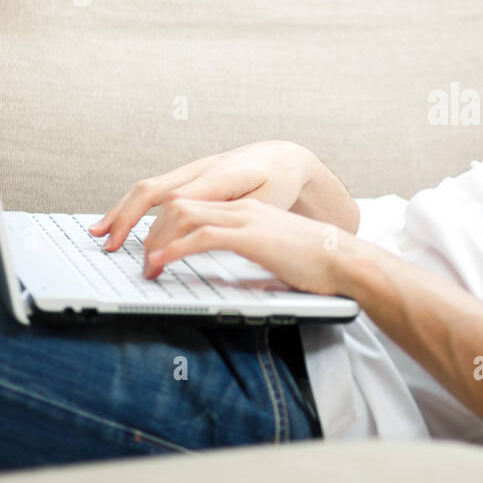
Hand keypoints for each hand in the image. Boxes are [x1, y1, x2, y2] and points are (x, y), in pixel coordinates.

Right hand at [90, 140, 315, 250]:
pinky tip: (117, 221)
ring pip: (147, 188)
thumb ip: (238, 212)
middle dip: (128, 220)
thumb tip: (208, 229)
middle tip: (112, 249)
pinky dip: (131, 205)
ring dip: (122, 212)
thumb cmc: (278, 181)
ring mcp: (190, 171)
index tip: (150, 258)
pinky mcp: (186, 176)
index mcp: (220, 176)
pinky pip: (152, 189)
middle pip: (153, 192)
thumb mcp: (269, 199)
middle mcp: (199, 170)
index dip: (160, 231)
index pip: (179, 204)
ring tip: (101, 234)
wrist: (281, 158)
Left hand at [141, 197, 356, 296]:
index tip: (148, 245)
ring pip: (184, 215)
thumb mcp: (272, 254)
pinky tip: (162, 263)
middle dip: (151, 230)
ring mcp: (246, 219)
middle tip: (136, 256)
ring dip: (157, 240)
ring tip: (146, 264)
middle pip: (180, 205)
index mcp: (247, 210)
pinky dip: (174, 250)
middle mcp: (243, 208)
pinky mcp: (250, 237)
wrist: (346, 261)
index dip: (163, 223)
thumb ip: (247, 255)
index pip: (193, 205)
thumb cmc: (316, 265)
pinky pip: (201, 236)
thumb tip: (224, 277)